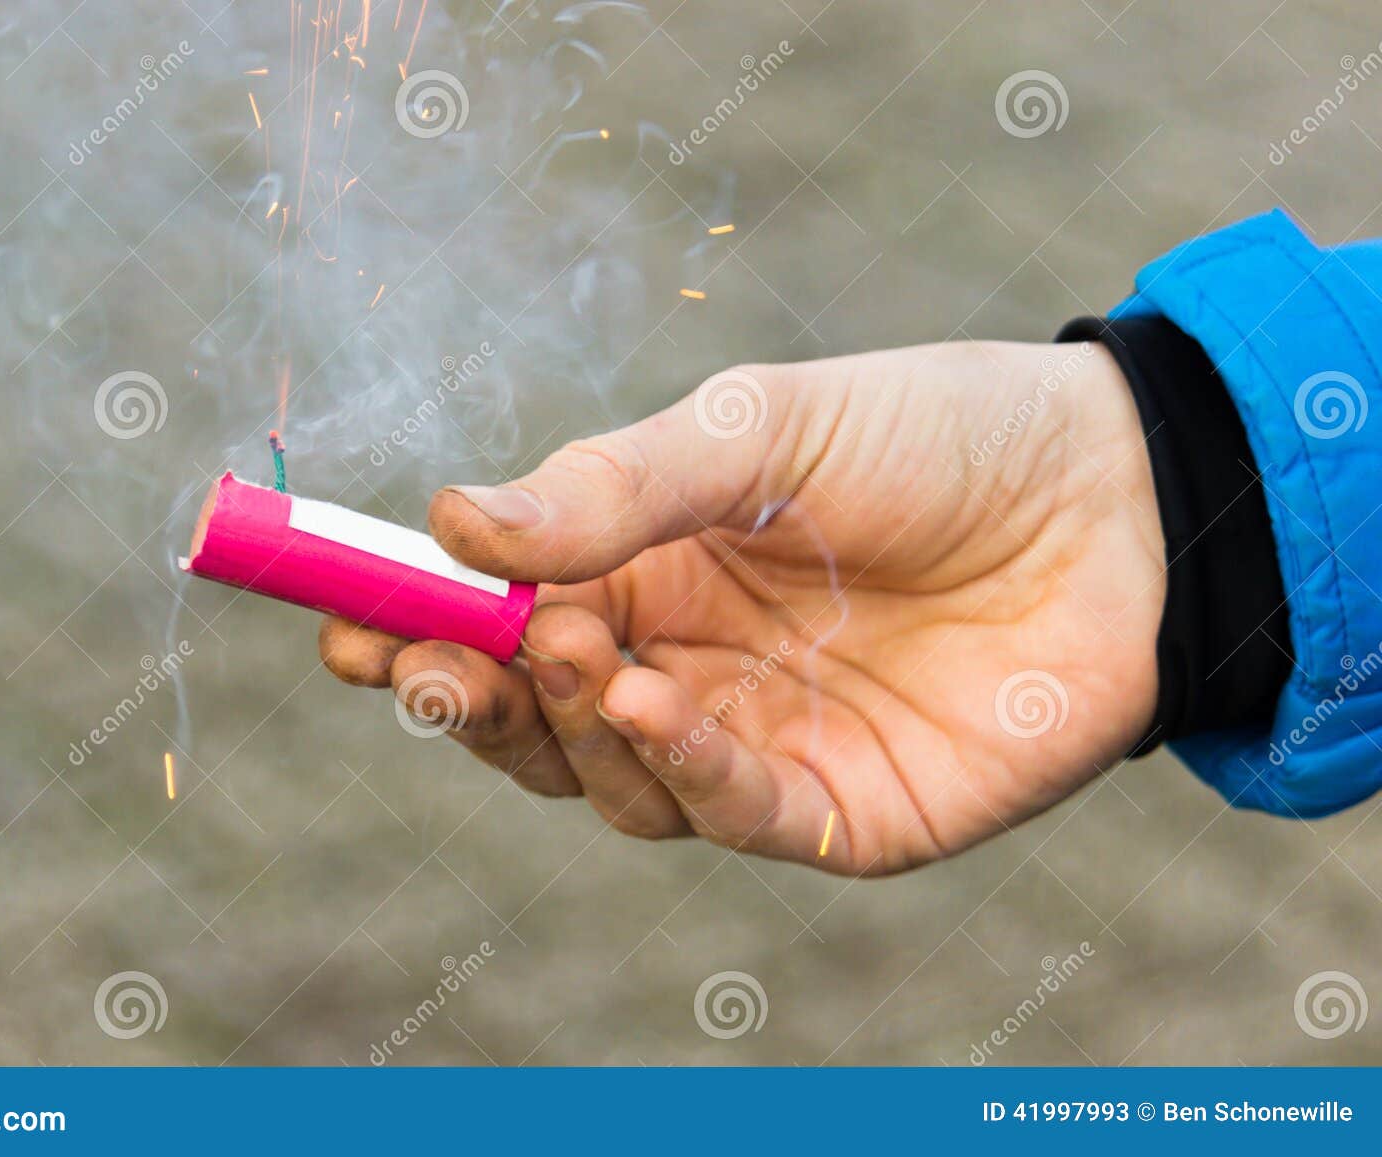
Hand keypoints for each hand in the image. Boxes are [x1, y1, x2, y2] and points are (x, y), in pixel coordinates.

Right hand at [319, 340, 1164, 874]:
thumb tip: (451, 517)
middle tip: (412, 654)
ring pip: (610, 782)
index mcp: (649, 575)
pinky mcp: (838, 813)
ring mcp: (755, 749)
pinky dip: (674, 769)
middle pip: (531, 721)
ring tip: (563, 646)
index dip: (414, 624)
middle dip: (461, 693)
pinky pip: (729, 814)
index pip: (498, 618)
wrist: (1114, 498)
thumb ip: (615, 484)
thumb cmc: (934, 435)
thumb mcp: (760, 427)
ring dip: (564, 725)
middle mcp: (685, 670)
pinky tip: (647, 705)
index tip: (339, 612)